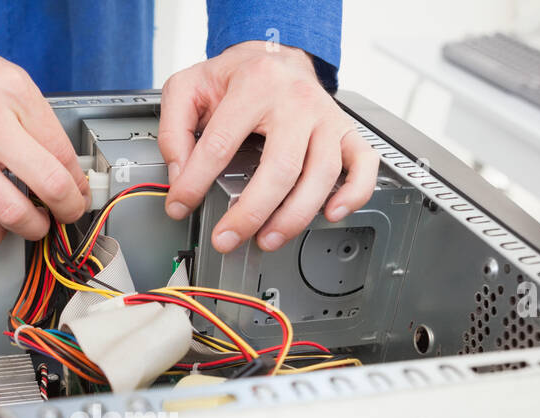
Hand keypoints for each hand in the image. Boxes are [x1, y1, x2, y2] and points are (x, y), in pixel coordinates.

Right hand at [0, 51, 88, 252]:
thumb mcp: (2, 79)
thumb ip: (35, 118)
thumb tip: (67, 169)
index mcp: (11, 92)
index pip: (64, 152)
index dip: (79, 183)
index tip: (79, 194)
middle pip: (50, 186)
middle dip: (67, 210)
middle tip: (64, 215)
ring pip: (13, 215)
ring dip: (32, 228)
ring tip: (31, 224)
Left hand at [159, 41, 377, 253]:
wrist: (277, 55)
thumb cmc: (236, 76)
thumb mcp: (189, 87)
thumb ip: (175, 129)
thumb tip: (180, 174)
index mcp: (255, 85)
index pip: (221, 144)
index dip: (196, 182)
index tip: (181, 206)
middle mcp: (297, 102)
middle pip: (280, 168)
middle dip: (250, 213)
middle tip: (227, 238)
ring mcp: (326, 119)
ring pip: (321, 175)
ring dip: (293, 216)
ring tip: (267, 239)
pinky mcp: (347, 133)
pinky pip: (364, 165)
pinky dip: (354, 194)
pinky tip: (331, 213)